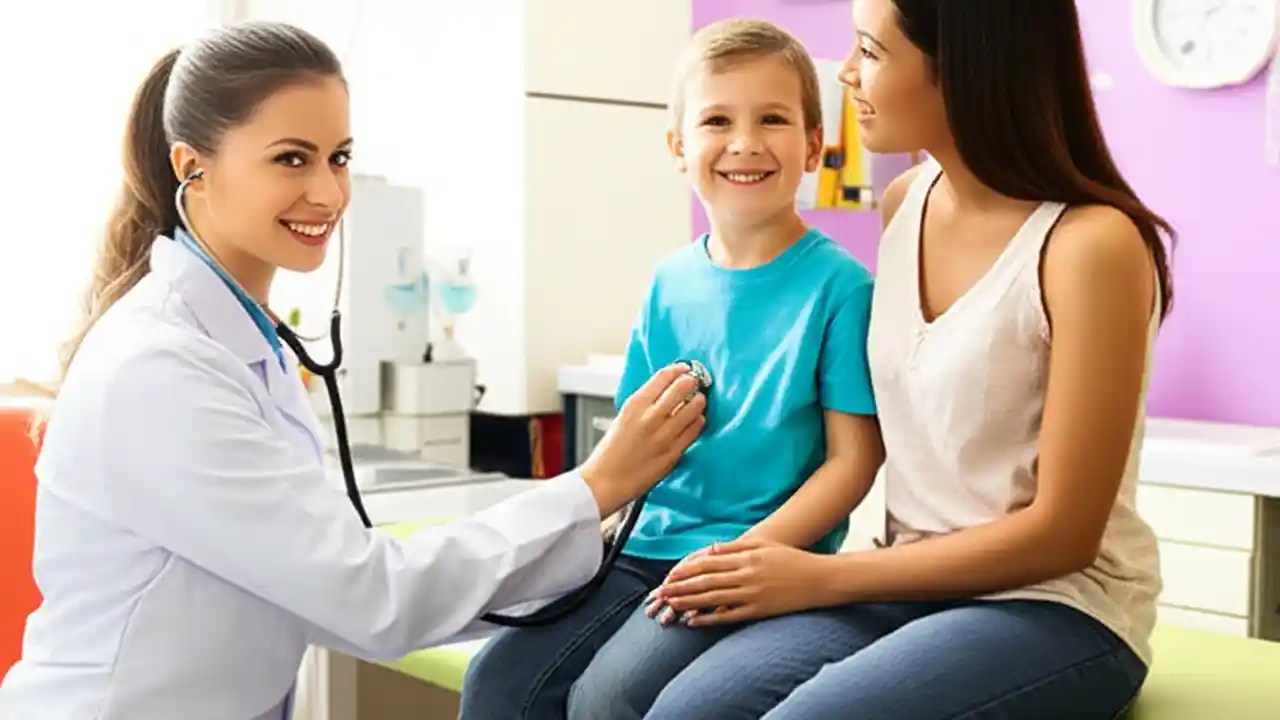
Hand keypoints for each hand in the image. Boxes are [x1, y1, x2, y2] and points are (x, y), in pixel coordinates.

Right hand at [580, 365, 705, 517]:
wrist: (607, 481)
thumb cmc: (612, 452)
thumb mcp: (623, 417)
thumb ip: (645, 403)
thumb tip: (667, 390)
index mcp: (635, 405)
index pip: (664, 376)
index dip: (679, 369)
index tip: (684, 369)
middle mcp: (650, 417)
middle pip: (683, 387)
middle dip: (692, 381)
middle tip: (695, 383)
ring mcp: (664, 435)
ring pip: (695, 406)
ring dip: (699, 400)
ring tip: (697, 401)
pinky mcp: (674, 452)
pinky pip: (695, 429)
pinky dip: (698, 421)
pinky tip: (694, 421)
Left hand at [649, 537, 829, 626]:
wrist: (819, 579)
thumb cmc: (791, 559)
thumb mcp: (763, 544)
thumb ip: (735, 546)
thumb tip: (710, 549)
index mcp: (746, 556)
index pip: (708, 562)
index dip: (686, 569)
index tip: (669, 574)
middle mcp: (746, 575)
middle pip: (706, 581)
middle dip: (680, 587)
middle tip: (660, 593)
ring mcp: (752, 594)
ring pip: (713, 598)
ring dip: (689, 602)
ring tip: (670, 606)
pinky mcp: (759, 610)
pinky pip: (729, 616)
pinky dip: (709, 618)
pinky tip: (694, 621)